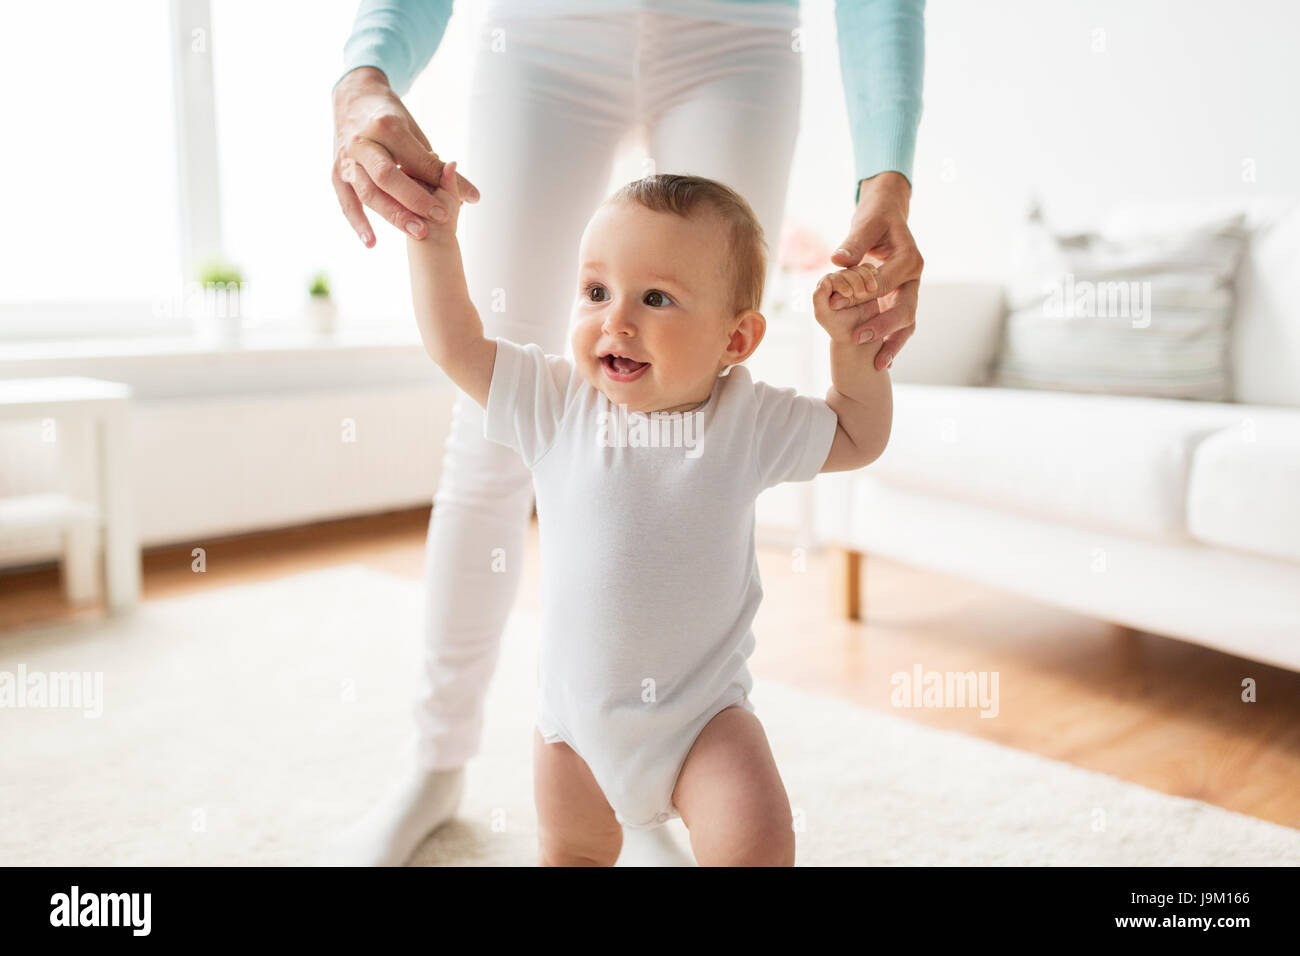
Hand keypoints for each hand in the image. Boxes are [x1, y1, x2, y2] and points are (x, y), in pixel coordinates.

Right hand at [332, 66, 480, 245]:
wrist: (352, 98)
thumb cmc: (390, 118)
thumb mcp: (415, 134)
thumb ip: (438, 166)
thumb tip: (472, 197)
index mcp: (386, 126)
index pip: (414, 160)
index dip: (435, 182)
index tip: (455, 206)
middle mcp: (363, 142)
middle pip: (387, 177)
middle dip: (414, 201)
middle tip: (439, 220)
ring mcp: (347, 159)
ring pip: (368, 192)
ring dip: (393, 215)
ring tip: (418, 233)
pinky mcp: (337, 172)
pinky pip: (346, 201)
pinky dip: (358, 223)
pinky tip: (372, 242)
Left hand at [813, 262, 881, 344]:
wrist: (858, 335)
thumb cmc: (839, 327)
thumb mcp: (824, 315)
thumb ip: (819, 299)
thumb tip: (825, 280)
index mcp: (823, 288)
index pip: (832, 278)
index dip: (841, 283)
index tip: (848, 294)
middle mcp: (836, 281)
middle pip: (846, 272)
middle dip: (854, 280)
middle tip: (861, 294)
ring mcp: (851, 280)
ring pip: (858, 269)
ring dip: (865, 277)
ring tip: (871, 290)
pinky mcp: (865, 280)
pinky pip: (869, 270)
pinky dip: (872, 274)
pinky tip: (875, 283)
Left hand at [831, 172, 922, 369]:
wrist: (888, 216)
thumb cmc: (876, 218)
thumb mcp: (866, 224)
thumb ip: (854, 242)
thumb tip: (838, 260)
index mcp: (909, 259)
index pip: (884, 282)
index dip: (860, 294)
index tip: (836, 303)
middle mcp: (914, 277)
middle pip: (905, 309)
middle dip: (882, 326)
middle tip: (857, 338)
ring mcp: (910, 290)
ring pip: (907, 322)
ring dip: (892, 342)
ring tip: (879, 363)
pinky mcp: (902, 298)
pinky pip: (900, 324)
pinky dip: (892, 342)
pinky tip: (882, 361)